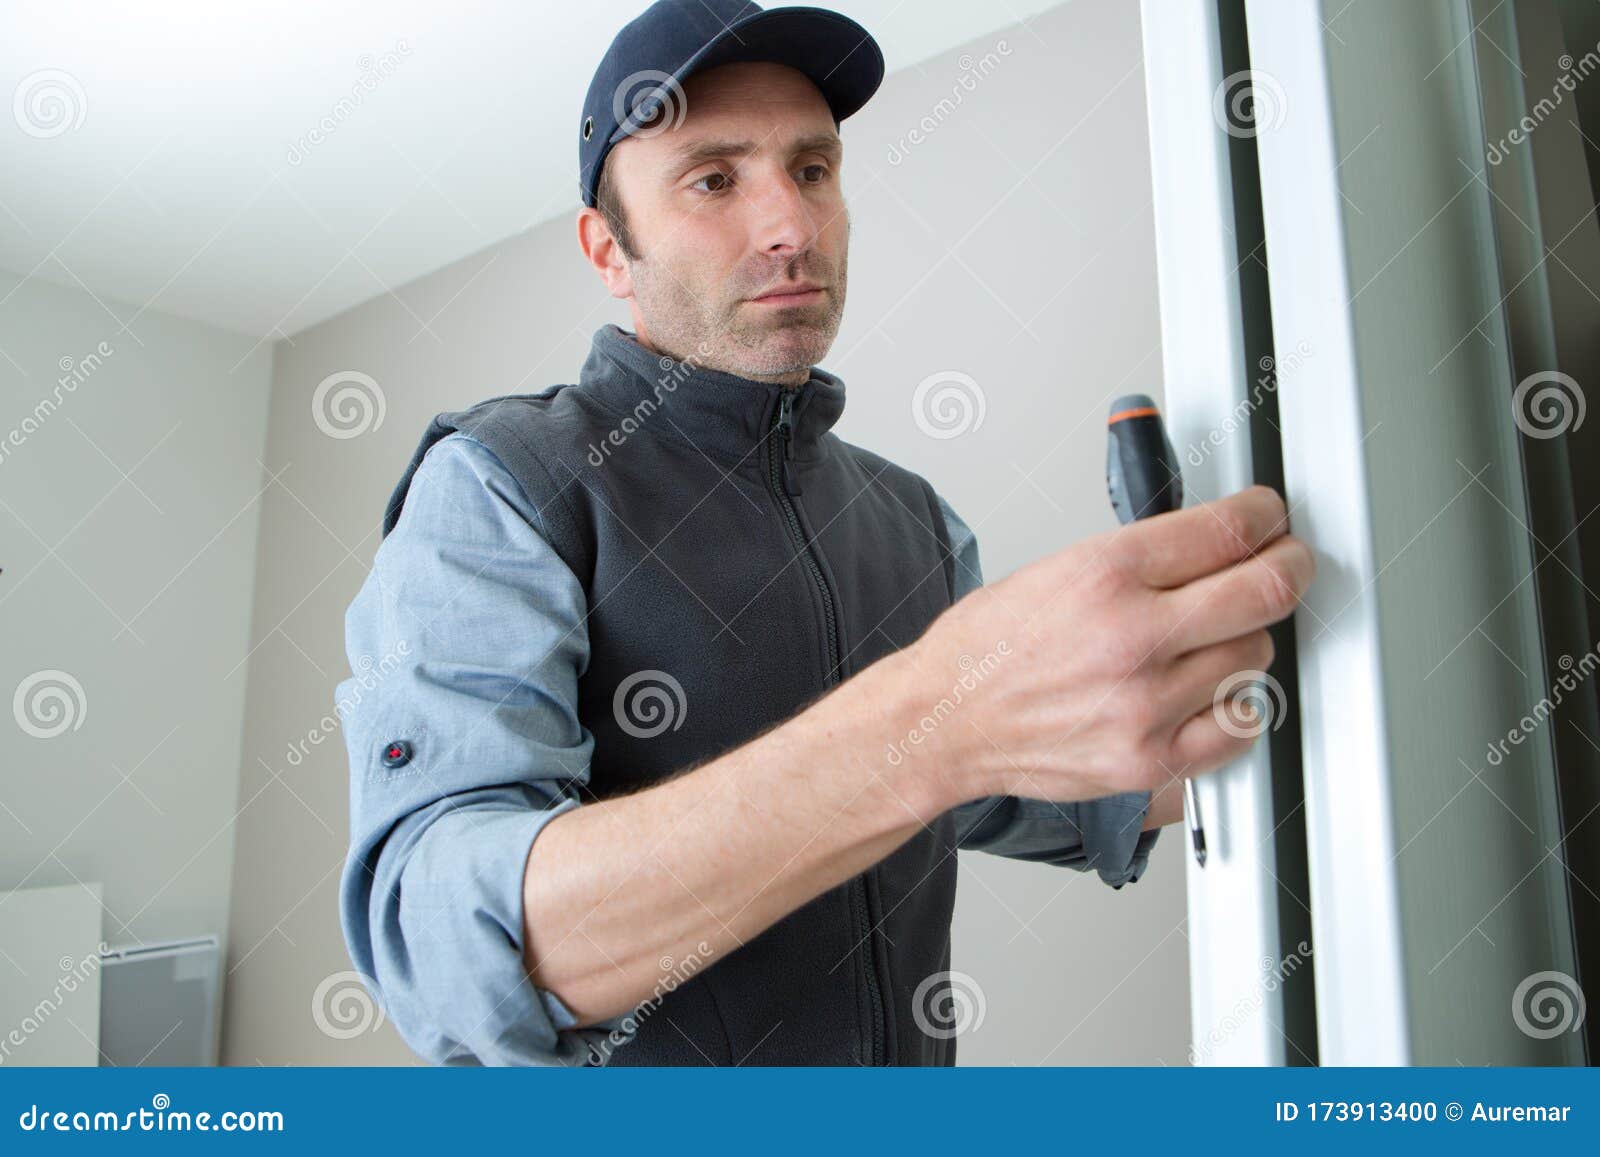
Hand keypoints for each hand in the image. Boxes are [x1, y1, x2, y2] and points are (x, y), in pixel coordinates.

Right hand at [901, 484, 1312, 808]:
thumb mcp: (1058, 568)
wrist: (944, 722)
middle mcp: (1131, 636)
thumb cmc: (988, 650)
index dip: (1266, 518)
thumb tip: (1216, 542)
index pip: (1228, 530)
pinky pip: (1240, 726)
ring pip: (1256, 656)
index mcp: (1106, 574)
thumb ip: (1143, 556)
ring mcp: (1145, 703)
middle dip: (1287, 567)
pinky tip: (1209, 691)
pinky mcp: (1149, 758)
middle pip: (1266, 592)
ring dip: (1246, 639)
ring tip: (1211, 638)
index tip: (1269, 519)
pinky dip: (1236, 705)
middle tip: (1284, 564)